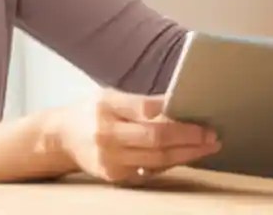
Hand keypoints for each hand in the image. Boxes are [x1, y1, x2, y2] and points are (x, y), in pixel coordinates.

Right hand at [46, 89, 219, 184]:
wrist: (61, 137)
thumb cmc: (92, 111)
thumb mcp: (111, 96)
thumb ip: (141, 101)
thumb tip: (179, 101)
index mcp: (107, 107)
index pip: (146, 109)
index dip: (175, 113)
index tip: (199, 113)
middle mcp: (107, 134)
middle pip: (155, 138)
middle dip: (188, 138)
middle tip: (212, 135)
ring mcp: (110, 159)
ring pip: (156, 160)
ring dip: (187, 154)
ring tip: (208, 147)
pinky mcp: (113, 176)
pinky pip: (149, 171)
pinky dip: (170, 164)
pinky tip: (187, 156)